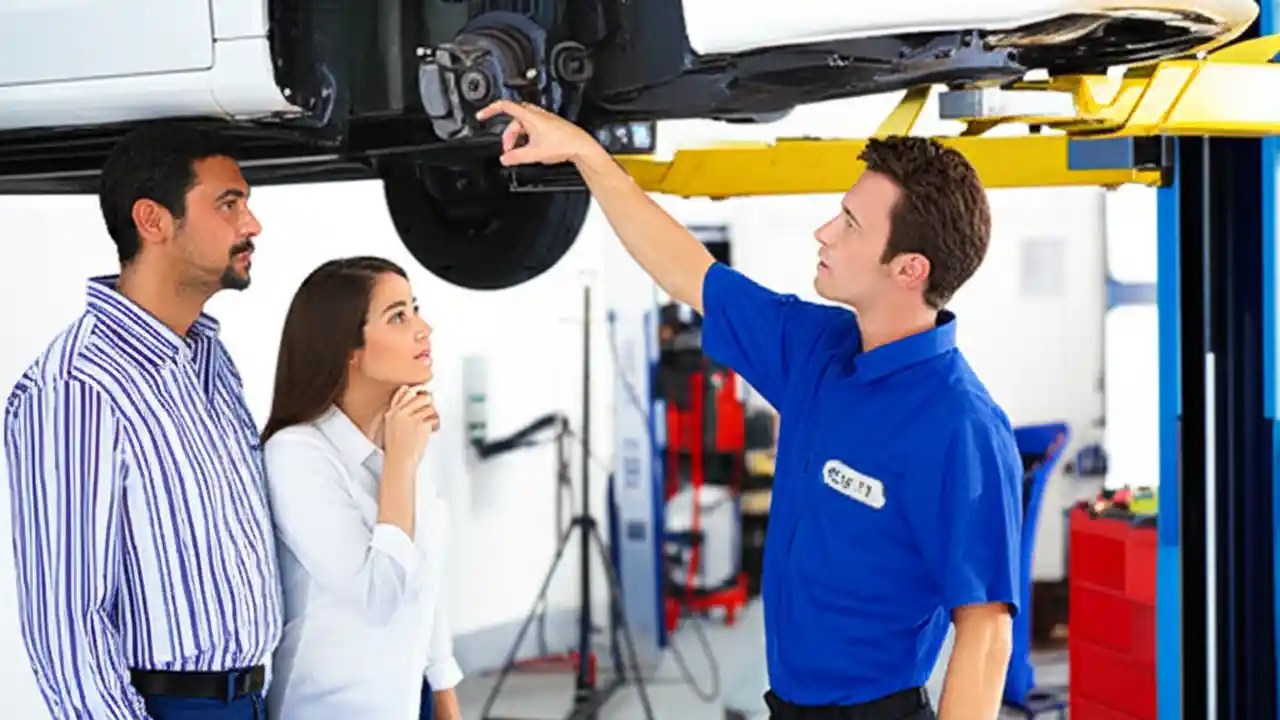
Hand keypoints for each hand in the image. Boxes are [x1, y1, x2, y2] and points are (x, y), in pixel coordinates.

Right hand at [383, 384, 438, 466]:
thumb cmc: (396, 448)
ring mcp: (411, 418)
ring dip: (433, 413)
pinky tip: (433, 428)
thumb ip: (398, 414)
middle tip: (430, 407)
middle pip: (420, 397)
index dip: (415, 391)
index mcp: (391, 413)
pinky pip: (434, 418)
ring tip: (431, 421)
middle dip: (428, 401)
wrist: (399, 461)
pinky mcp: (422, 424)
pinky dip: (436, 423)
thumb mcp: (390, 427)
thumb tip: (406, 400)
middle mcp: (400, 413)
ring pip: (429, 406)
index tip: (420, 391)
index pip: (404, 393)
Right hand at [475, 99, 602, 166]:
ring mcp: (543, 119)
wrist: (580, 146)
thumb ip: (517, 156)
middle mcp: (536, 115)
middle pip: (513, 120)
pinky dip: (526, 136)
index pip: (505, 107)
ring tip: (518, 151)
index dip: (491, 110)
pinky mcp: (548, 124)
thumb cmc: (563, 144)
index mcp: (530, 117)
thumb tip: (505, 159)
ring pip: (522, 124)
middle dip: (507, 135)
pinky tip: (529, 148)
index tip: (482, 115)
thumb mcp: (535, 153)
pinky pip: (531, 127)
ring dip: (517, 137)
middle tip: (507, 149)